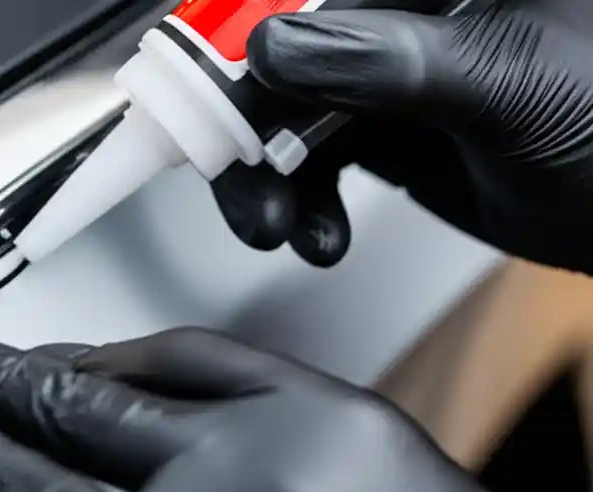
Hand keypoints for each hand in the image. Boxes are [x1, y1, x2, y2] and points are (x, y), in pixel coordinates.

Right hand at [213, 1, 592, 270]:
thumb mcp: (508, 89)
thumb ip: (391, 62)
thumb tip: (276, 45)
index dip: (253, 14)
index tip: (218, 58)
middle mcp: (410, 14)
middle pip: (284, 42)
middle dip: (247, 114)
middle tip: (232, 162)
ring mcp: (393, 70)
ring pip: (285, 108)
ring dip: (264, 176)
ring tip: (274, 223)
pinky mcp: (387, 130)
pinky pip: (311, 159)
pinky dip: (300, 205)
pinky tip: (316, 235)